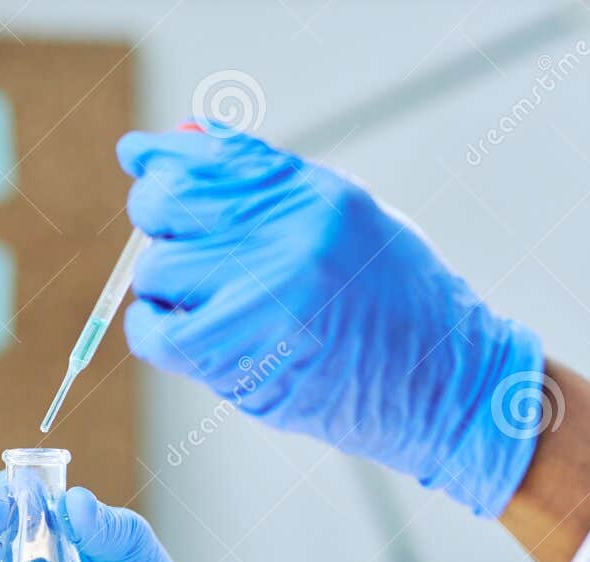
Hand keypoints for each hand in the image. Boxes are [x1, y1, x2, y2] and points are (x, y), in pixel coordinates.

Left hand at [117, 127, 548, 516]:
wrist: (449, 385)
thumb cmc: (403, 307)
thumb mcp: (353, 222)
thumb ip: (275, 188)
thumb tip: (187, 147)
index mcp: (315, 195)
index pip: (208, 156)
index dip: (162, 160)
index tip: (141, 163)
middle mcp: (288, 235)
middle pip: (168, 206)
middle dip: (161, 224)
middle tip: (182, 250)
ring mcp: (264, 295)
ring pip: (157, 272)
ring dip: (166, 290)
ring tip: (204, 307)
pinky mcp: (243, 356)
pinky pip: (156, 333)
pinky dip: (154, 332)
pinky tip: (179, 334)